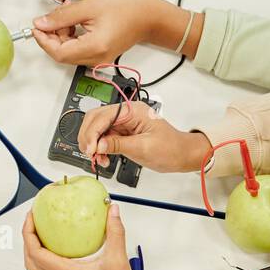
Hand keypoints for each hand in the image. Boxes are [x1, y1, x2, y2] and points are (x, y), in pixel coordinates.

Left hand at [22, 206, 149, 269]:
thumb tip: (112, 212)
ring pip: (37, 267)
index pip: (34, 251)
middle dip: (27, 238)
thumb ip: (115, 232)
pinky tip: (60, 247)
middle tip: (33, 221)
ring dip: (34, 249)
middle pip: (29, 259)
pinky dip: (45, 257)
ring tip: (42, 232)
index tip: (31, 216)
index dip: (28, 232)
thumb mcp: (117, 259)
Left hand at [30, 0, 175, 66]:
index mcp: (94, 47)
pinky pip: (77, 51)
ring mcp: (98, 60)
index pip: (58, 53)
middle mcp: (96, 59)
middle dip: (51, 37)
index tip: (36, 27)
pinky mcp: (99, 56)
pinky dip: (70, 39)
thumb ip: (62, 16)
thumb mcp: (90, 7)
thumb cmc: (127, 10)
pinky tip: (74, 23)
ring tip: (66, 18)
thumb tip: (41, 23)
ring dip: (60, 37)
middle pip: (61, 55)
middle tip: (50, 19)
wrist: (149, 17)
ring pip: (68, 54)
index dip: (43, 40)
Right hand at [76, 102, 211, 173]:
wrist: (181, 155)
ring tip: (97, 158)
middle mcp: (126, 113)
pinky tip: (102, 158)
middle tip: (89, 153)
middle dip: (89, 136)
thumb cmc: (170, 148)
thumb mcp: (143, 148)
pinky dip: (98, 148)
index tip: (90, 149)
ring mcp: (123, 122)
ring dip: (92, 144)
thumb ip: (118, 145)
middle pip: (95, 119)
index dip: (93, 132)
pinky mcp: (121, 132)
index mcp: (133, 110)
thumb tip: (97, 145)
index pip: (103, 116)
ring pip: (96, 129)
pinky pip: (103, 137)